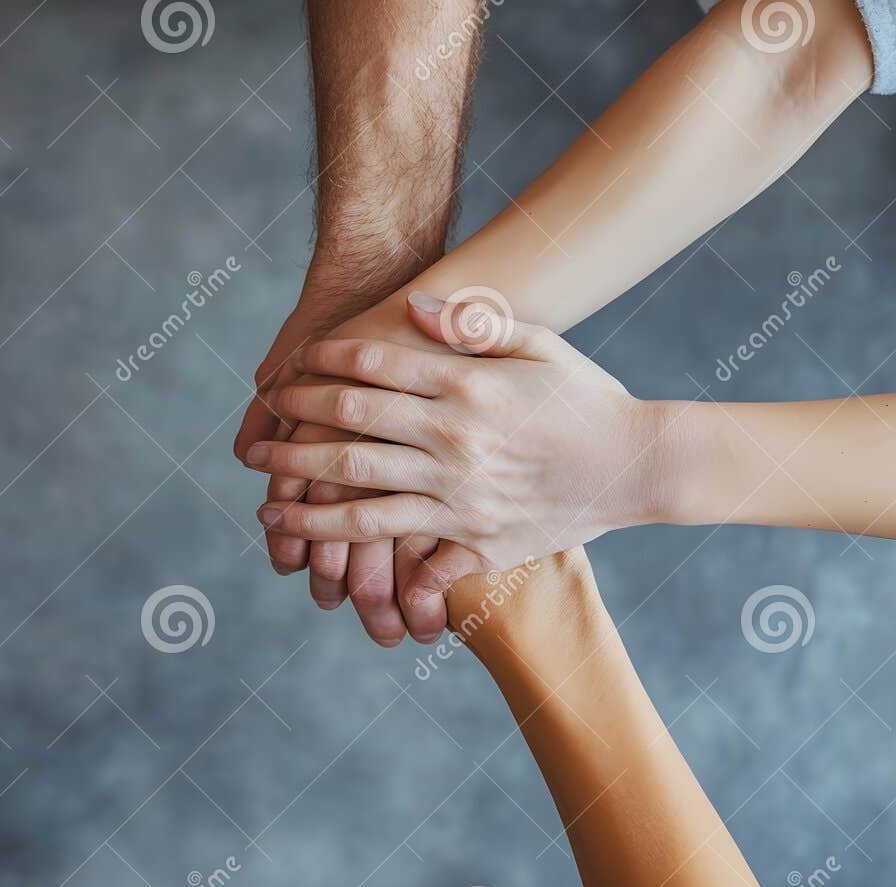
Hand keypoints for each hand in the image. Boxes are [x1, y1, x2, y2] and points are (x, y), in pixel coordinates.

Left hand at [250, 294, 673, 579]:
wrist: (638, 465)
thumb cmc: (585, 399)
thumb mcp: (538, 344)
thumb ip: (475, 323)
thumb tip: (414, 305)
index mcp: (463, 386)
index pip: (370, 366)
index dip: (319, 365)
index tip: (289, 370)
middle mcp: (454, 440)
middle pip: (349, 431)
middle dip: (293, 433)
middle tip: (256, 444)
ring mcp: (462, 495)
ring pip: (362, 502)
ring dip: (305, 507)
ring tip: (267, 512)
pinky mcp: (477, 539)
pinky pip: (413, 560)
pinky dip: (371, 568)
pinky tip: (335, 572)